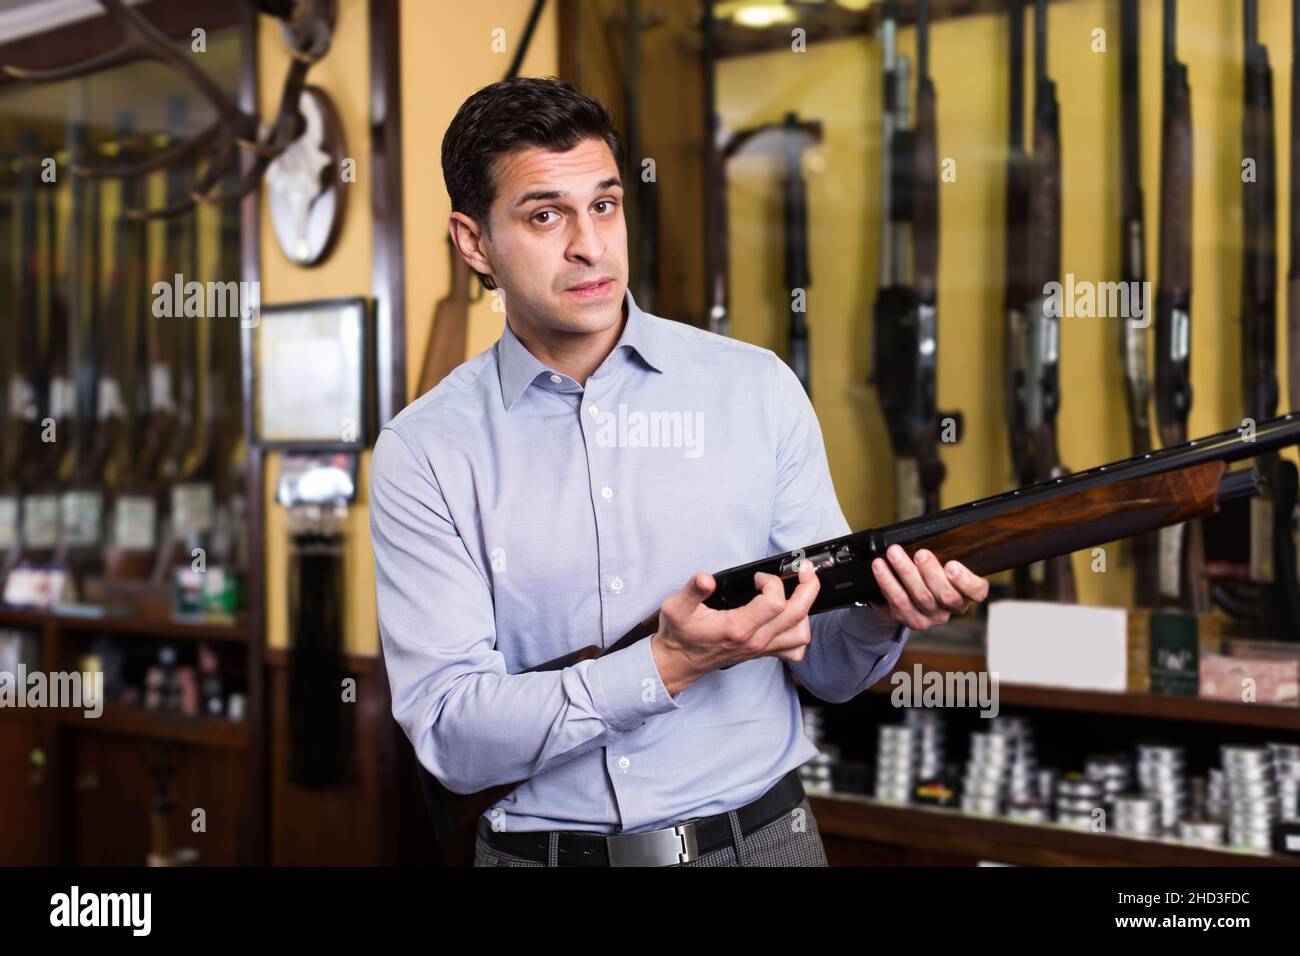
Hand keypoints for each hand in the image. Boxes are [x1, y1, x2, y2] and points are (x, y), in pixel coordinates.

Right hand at [651, 560, 819, 693]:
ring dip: (806, 610)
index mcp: (738, 628)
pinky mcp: (763, 653)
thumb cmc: (680, 634)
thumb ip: (692, 591)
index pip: (774, 602)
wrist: (679, 662)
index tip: (759, 577)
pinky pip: (794, 649)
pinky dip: (800, 633)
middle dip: (808, 587)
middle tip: (804, 569)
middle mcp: (754, 641)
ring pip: (801, 634)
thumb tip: (705, 579)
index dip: (772, 582)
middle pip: (797, 614)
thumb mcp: (677, 607)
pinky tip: (791, 618)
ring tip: (799, 592)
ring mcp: (761, 649)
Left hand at [868, 545, 988, 630]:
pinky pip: (898, 601)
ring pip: (920, 597)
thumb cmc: (929, 572)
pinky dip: (887, 581)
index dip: (965, 580)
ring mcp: (931, 617)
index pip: (977, 591)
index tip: (952, 565)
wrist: (907, 595)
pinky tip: (880, 567)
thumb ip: (945, 550)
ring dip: (905, 572)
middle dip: (932, 572)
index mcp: (966, 592)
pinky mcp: (909, 619)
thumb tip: (937, 527)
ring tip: (894, 553)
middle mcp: (951, 608)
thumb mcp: (943, 560)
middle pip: (946, 595)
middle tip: (921, 554)